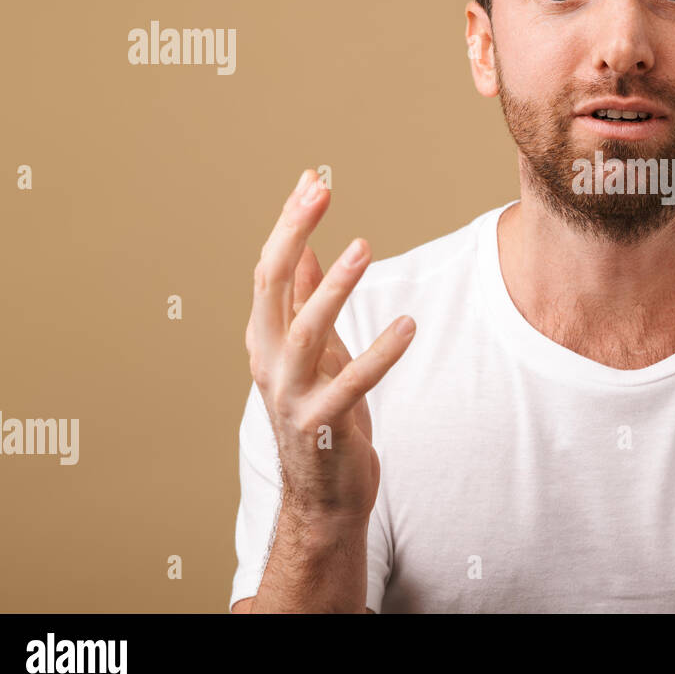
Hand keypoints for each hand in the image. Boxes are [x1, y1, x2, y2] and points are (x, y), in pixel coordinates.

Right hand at [244, 169, 415, 526]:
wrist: (325, 494)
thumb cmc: (322, 414)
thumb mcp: (316, 351)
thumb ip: (305, 301)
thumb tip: (308, 247)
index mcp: (264, 338)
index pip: (269, 269)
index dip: (288, 223)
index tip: (311, 179)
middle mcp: (267, 361)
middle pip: (271, 286)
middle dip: (293, 234)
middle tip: (319, 191)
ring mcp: (290, 395)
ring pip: (304, 331)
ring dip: (334, 287)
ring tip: (364, 246)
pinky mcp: (321, 425)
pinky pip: (352, 384)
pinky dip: (380, 353)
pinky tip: (409, 326)